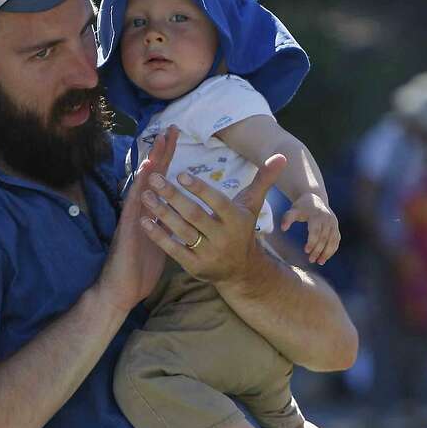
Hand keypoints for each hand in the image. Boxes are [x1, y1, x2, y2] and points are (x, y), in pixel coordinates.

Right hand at [95, 127, 178, 313]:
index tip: (178, 138)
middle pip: (152, 175)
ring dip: (151, 161)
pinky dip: (139, 185)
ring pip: (142, 183)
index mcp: (151, 211)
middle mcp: (140, 209)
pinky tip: (144, 170)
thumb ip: (167, 224)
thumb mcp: (161, 241)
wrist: (122, 290)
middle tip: (171, 128)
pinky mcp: (127, 227)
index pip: (162, 180)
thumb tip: (181, 215)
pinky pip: (134, 202)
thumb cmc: (141, 268)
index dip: (170, 159)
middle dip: (162, 151)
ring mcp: (132, 216)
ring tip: (159, 140)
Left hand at [140, 153, 285, 284]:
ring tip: (146, 195)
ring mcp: (208, 254)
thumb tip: (282, 156)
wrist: (242, 271)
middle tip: (155, 179)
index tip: (180, 173)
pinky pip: (174, 250)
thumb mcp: (253, 205)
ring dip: (162, 212)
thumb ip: (263, 180)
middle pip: (195, 215)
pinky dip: (158, 236)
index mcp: (237, 220)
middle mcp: (223, 238)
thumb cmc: (242, 230)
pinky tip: (144, 220)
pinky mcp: (195, 267)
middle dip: (173, 196)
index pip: (217, 202)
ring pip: (182, 231)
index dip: (199, 189)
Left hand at [281, 193, 340, 264]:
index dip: (312, 242)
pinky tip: (326, 257)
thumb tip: (283, 229)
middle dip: (318, 250)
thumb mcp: (293, 210)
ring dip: (327, 252)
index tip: (306, 251)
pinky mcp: (336, 227)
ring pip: (333, 240)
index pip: (316, 231)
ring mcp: (334, 223)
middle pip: (324, 238)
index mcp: (317, 215)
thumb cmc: (302, 207)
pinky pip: (336, 240)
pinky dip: (332, 249)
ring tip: (320, 262)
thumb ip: (287, 218)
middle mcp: (328, 219)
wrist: (315, 199)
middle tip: (311, 260)